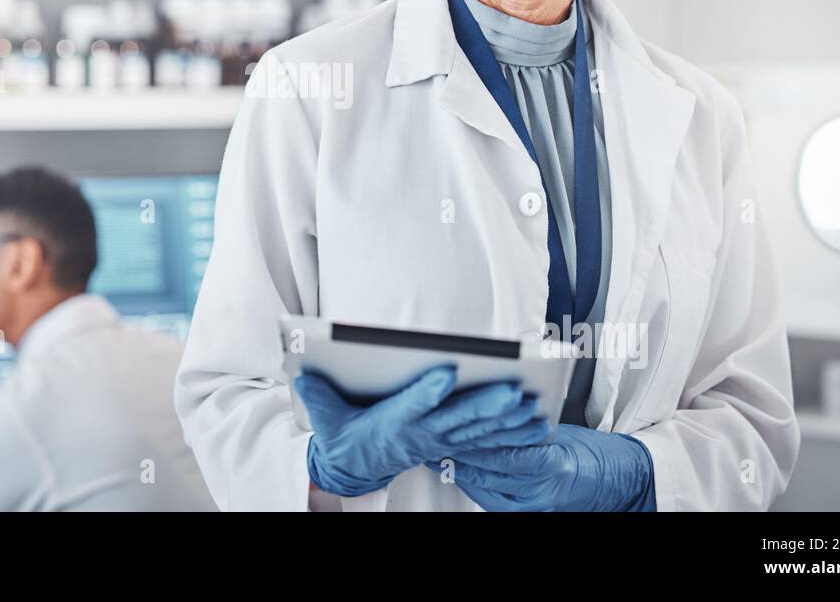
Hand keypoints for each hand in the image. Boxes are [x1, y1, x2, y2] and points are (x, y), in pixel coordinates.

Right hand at [295, 366, 549, 497]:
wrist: (355, 467)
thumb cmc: (345, 436)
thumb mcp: (326, 419)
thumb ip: (319, 397)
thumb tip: (302, 376)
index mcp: (392, 423)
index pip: (412, 407)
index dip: (429, 392)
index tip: (446, 373)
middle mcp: (421, 433)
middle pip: (457, 419)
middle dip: (486, 406)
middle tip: (511, 391)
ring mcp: (439, 439)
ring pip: (478, 430)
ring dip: (507, 420)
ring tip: (532, 405)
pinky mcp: (451, 442)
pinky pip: (487, 439)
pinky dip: (513, 433)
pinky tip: (536, 423)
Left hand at [430, 424, 656, 511]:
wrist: (623, 480)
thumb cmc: (597, 452)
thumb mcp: (561, 432)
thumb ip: (526, 429)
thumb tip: (493, 415)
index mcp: (552, 464)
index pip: (501, 453)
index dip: (471, 441)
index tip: (449, 428)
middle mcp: (542, 490)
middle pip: (488, 474)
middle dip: (458, 457)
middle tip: (434, 440)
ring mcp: (538, 506)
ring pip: (488, 490)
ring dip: (463, 473)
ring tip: (441, 456)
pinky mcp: (535, 513)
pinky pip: (497, 502)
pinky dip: (479, 486)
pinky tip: (465, 475)